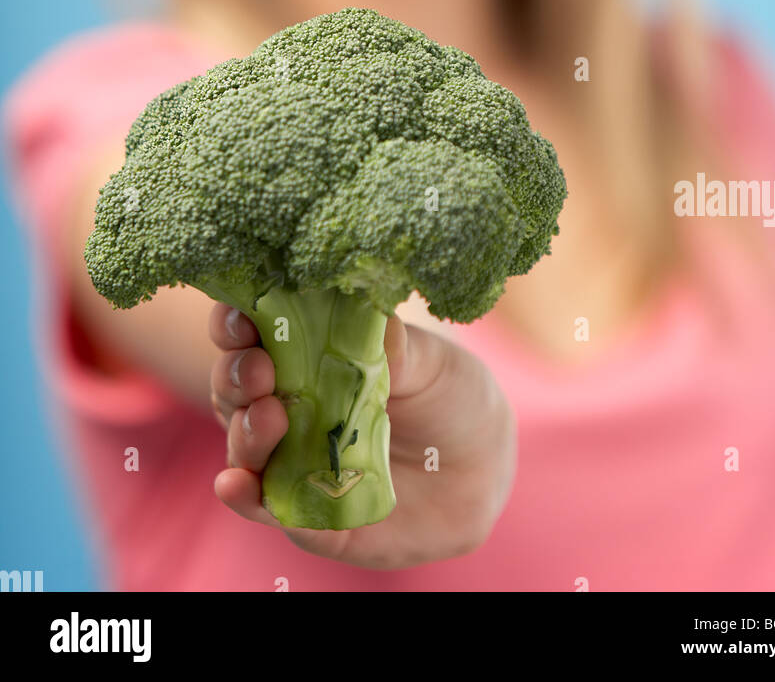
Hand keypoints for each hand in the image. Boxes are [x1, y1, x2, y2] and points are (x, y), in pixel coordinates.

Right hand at [209, 302, 515, 568]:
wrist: (482, 468)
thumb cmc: (447, 396)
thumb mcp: (431, 363)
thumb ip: (397, 347)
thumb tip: (373, 320)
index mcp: (307, 353)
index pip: (252, 333)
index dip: (236, 323)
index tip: (241, 315)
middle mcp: (287, 404)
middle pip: (236, 388)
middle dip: (237, 375)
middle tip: (260, 369)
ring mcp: (293, 460)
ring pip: (244, 446)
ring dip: (243, 433)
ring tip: (269, 419)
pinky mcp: (308, 515)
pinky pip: (268, 508)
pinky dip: (245, 498)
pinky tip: (235, 485)